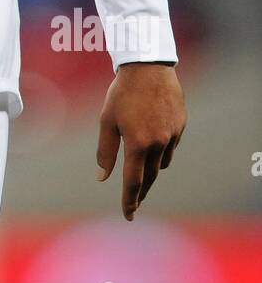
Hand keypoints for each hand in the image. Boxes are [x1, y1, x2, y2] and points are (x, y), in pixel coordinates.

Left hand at [96, 63, 185, 218]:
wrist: (148, 67)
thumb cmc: (122, 93)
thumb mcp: (107, 121)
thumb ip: (105, 151)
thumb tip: (101, 177)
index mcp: (138, 144)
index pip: (133, 182)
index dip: (130, 200)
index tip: (128, 214)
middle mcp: (158, 143)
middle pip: (149, 177)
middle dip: (141, 192)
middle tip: (134, 203)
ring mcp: (172, 135)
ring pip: (161, 163)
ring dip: (151, 171)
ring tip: (140, 174)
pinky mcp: (180, 126)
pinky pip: (170, 148)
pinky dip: (161, 153)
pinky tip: (152, 148)